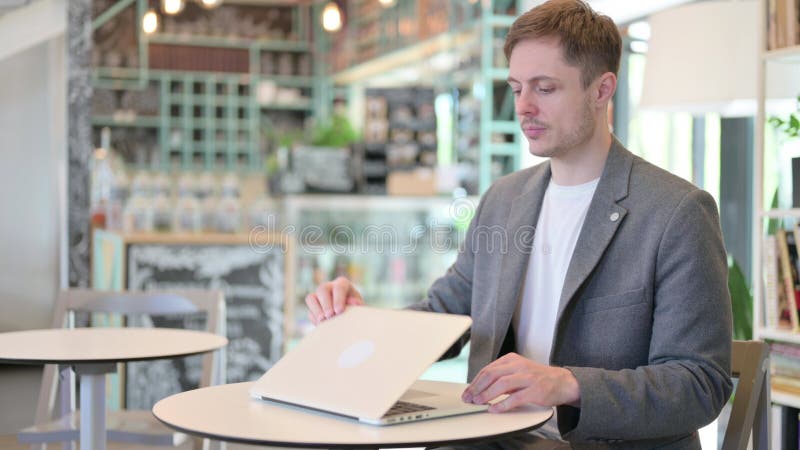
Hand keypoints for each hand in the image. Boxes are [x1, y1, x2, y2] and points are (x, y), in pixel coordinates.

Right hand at [304, 276, 364, 324]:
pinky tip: (321, 325)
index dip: (338, 299)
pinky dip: (314, 318)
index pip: (339, 287)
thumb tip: (354, 302)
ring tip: (323, 320)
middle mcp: (329, 287)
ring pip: (311, 298)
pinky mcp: (313, 307)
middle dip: (326, 303)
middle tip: (330, 315)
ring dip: (316, 310)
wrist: (349, 318)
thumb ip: (357, 304)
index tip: (339, 311)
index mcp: (342, 284)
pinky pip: (309, 310)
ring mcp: (318, 296)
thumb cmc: (356, 309)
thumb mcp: (359, 306)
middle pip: (322, 289)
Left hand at [461, 353, 580, 412]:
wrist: (562, 382)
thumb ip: (501, 377)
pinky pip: (515, 398)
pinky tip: (494, 408)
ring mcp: (528, 377)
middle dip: (477, 387)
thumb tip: (481, 388)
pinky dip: (502, 404)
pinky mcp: (535, 390)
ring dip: (487, 394)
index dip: (475, 381)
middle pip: (492, 374)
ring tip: (479, 402)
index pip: (488, 369)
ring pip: (502, 384)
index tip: (468, 391)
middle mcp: (519, 366)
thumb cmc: (538, 378)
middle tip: (469, 397)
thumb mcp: (518, 371)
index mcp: (512, 359)